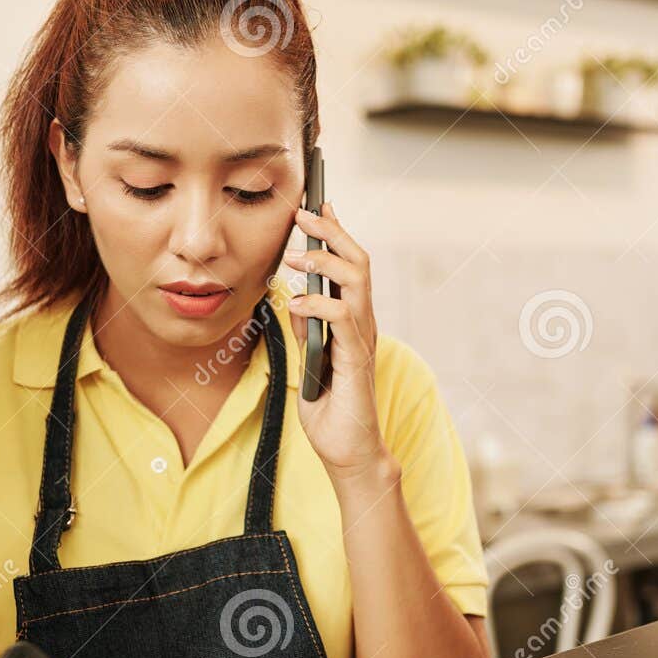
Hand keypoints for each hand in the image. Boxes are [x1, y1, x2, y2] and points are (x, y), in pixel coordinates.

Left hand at [284, 203, 392, 480]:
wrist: (347, 452)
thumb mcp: (310, 363)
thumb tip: (294, 303)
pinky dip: (318, 305)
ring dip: (324, 262)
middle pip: (358, 263)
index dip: (336, 233)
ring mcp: (363, 340)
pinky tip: (296, 302)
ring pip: (356, 283)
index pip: (349, 266)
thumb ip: (307, 333)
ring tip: (294, 255)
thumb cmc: (331, 411)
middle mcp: (364, 325)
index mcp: (353, 322)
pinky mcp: (356, 360)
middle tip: (305, 212)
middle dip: (332, 233)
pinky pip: (343, 320)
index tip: (317, 205)